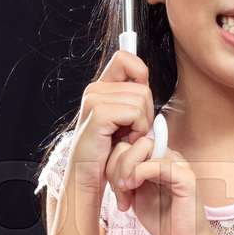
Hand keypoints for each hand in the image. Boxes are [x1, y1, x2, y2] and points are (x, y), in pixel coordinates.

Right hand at [67, 49, 157, 200]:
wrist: (87, 176)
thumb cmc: (107, 153)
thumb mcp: (122, 121)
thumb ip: (131, 98)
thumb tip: (145, 78)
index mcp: (100, 87)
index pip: (125, 58)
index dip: (140, 75)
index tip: (139, 104)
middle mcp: (94, 89)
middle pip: (143, 87)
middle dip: (146, 114)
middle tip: (131, 132)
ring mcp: (94, 99)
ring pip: (142, 99)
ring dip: (142, 125)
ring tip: (127, 139)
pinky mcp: (98, 113)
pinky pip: (135, 113)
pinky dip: (137, 130)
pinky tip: (125, 142)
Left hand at [112, 138, 215, 234]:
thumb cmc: (161, 220)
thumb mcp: (135, 194)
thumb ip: (127, 176)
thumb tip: (109, 163)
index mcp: (158, 160)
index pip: (132, 143)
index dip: (116, 161)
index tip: (115, 187)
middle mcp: (170, 157)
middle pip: (135, 142)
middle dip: (118, 164)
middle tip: (118, 189)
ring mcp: (179, 165)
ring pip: (144, 147)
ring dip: (126, 169)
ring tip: (124, 192)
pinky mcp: (186, 177)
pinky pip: (157, 164)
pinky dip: (139, 173)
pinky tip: (132, 188)